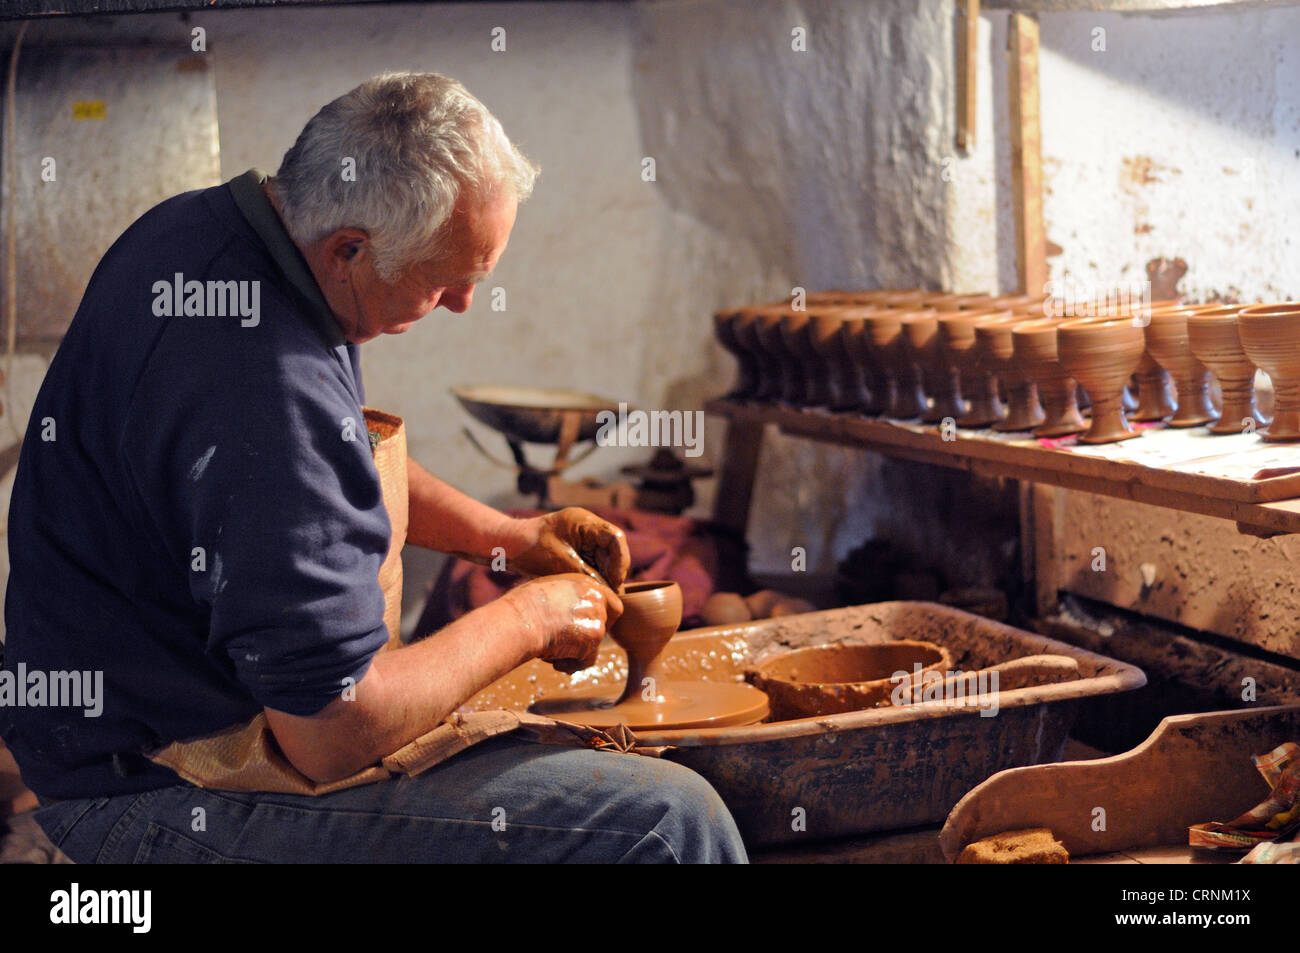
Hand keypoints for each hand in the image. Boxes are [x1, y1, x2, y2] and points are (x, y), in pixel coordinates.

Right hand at [505, 572, 623, 673]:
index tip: (582, 627)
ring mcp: (597, 618)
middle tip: (568, 643)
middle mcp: (596, 598)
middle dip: (587, 637)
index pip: (610, 603)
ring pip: (592, 645)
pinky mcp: (593, 638)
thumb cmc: (522, 605)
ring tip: (550, 652)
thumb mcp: (547, 592)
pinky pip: (586, 660)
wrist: (522, 618)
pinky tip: (554, 662)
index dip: (599, 618)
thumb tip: (562, 612)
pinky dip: (571, 664)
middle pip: (604, 625)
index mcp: (585, 584)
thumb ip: (565, 600)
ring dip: (574, 651)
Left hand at [506, 508, 630, 590]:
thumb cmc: (530, 549)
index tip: (614, 581)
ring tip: (601, 595)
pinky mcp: (577, 550)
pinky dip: (595, 577)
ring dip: (605, 577)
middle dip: (613, 572)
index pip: (615, 538)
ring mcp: (582, 539)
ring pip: (605, 559)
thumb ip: (588, 576)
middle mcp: (587, 528)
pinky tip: (592, 591)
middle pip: (613, 550)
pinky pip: (594, 564)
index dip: (620, 561)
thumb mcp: (560, 564)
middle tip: (610, 594)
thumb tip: (611, 593)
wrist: (507, 546)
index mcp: (584, 522)